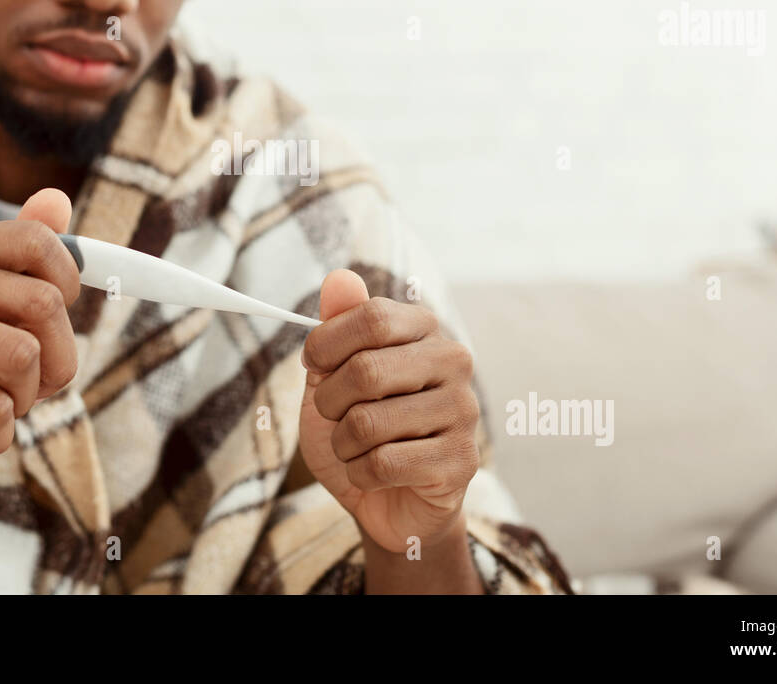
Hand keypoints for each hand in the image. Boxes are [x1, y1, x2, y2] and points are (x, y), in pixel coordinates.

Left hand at [298, 270, 481, 555]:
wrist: (388, 498)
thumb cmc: (360, 428)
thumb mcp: (334, 373)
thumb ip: (337, 326)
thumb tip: (338, 278)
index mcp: (424, 329)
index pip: (372, 316)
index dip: (326, 343)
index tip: (313, 364)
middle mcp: (453, 361)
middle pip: (366, 370)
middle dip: (328, 402)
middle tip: (333, 415)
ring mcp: (463, 411)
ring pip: (367, 424)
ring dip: (342, 443)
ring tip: (356, 446)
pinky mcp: (460, 460)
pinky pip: (382, 464)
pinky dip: (359, 473)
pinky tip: (375, 473)